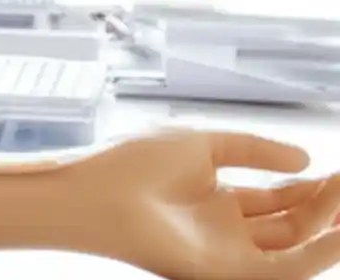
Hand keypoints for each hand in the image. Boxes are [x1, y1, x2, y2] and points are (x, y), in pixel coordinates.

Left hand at [76, 130, 339, 278]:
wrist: (97, 192)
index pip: (278, 198)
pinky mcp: (228, 273)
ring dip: (330, 225)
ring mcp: (228, 253)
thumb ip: (254, 150)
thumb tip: (306, 160)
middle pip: (292, 222)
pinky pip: (286, 269)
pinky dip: (321, 253)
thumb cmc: (132, 166)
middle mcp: (226, 231)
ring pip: (296, 246)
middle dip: (327, 204)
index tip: (338, 171)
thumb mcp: (203, 146)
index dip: (311, 185)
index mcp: (217, 200)